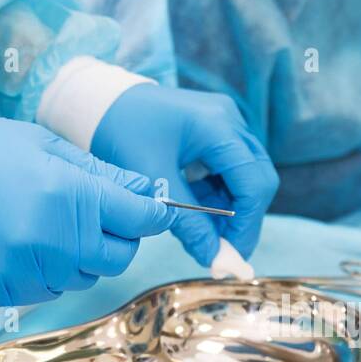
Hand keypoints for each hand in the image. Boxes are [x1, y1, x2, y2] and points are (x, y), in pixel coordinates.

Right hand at [0, 112, 175, 304]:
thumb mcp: (44, 145)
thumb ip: (102, 174)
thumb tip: (147, 191)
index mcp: (69, 195)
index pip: (140, 218)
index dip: (153, 214)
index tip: (152, 210)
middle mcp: (53, 239)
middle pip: (118, 257)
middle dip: (117, 238)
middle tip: (93, 215)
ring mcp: (26, 270)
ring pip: (83, 277)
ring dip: (78, 257)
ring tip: (44, 224)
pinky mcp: (2, 292)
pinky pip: (45, 291)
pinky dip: (44, 272)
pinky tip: (18, 243)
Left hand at [90, 84, 278, 265]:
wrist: (102, 103)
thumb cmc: (122, 132)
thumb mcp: (155, 181)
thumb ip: (188, 222)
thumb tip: (213, 258)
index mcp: (217, 126)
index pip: (253, 182)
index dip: (246, 223)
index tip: (229, 253)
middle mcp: (230, 120)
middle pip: (259, 179)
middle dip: (243, 219)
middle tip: (220, 249)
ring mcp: (227, 123)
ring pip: (248, 177)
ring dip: (232, 209)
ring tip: (204, 233)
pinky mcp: (218, 131)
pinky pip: (233, 170)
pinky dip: (221, 196)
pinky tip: (199, 210)